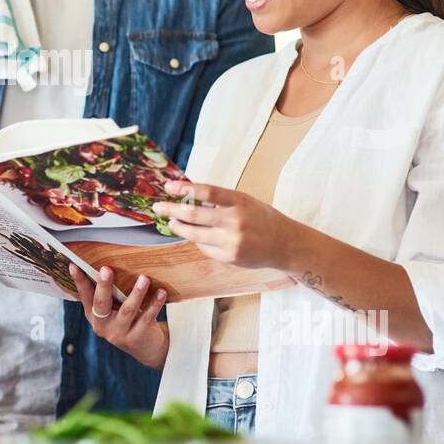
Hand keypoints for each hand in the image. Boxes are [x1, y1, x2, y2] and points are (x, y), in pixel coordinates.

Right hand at [69, 264, 168, 369]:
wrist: (146, 347)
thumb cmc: (128, 319)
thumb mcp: (114, 309)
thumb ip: (109, 293)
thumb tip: (107, 263)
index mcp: (93, 315)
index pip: (84, 295)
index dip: (79, 281)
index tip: (73, 265)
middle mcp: (102, 326)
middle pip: (102, 303)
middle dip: (103, 285)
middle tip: (106, 269)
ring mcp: (119, 334)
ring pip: (127, 310)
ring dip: (136, 293)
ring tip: (144, 278)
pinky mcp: (136, 338)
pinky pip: (146, 318)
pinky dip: (155, 304)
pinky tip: (161, 292)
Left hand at [153, 180, 294, 268]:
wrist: (284, 244)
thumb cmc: (262, 218)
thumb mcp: (245, 201)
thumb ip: (220, 199)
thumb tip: (188, 194)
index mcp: (239, 201)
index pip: (207, 192)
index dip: (185, 188)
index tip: (168, 186)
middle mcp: (235, 221)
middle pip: (194, 215)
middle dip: (172, 210)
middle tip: (159, 206)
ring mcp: (231, 241)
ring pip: (194, 234)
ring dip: (179, 227)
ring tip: (171, 222)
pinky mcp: (228, 257)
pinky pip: (204, 247)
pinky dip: (197, 240)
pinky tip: (196, 235)